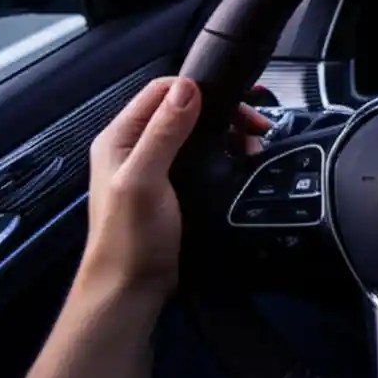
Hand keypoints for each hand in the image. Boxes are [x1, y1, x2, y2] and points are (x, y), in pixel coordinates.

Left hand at [81, 78, 271, 301]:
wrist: (131, 289)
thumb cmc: (131, 237)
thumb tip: (189, 87)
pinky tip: (242, 163)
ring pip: (196, 133)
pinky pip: (202, 157)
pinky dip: (224, 154)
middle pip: (183, 110)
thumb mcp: (144, 179)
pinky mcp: (173, 187)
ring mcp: (154, 168)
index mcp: (120, 137)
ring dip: (227, 134)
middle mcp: (136, 146)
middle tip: (257, 127)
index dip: (200, 89)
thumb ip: (163, 132)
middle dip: (222, 112)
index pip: (161, 91)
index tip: (239, 101)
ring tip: (253, 147)